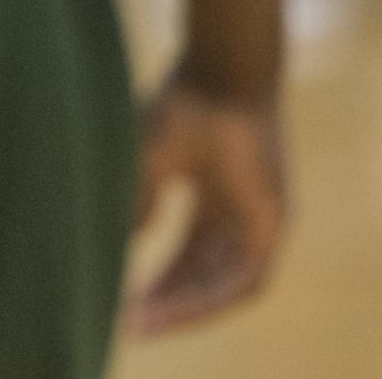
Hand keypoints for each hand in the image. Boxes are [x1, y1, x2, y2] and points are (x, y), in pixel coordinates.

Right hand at [128, 67, 286, 336]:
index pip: (184, 250)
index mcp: (208, 189)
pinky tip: (178, 307)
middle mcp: (234, 209)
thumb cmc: (180, 104)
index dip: (154, 275)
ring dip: (184, 304)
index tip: (121, 296)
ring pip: (220, 280)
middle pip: (200, 269)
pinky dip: (210, 297)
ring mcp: (256, 217)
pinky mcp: (272, 223)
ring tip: (145, 319)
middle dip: (165, 296)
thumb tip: (123, 241)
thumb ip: (137, 203)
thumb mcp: (146, 161)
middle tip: (130, 319)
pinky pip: (244, 278)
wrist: (220, 74)